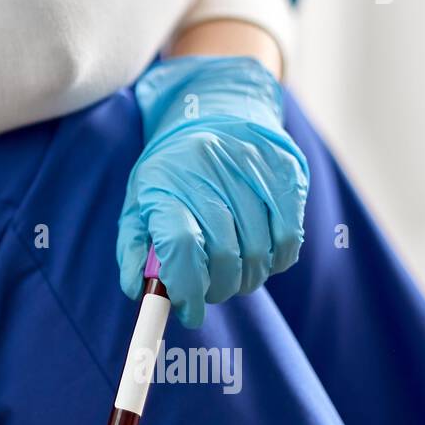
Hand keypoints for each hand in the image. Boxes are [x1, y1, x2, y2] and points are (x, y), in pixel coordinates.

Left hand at [116, 55, 309, 327]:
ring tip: (232, 274)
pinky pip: (289, 240)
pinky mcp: (287, 176)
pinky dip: (275, 260)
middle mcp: (211, 175)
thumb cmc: (172, 169)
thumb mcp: (140, 200)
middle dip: (216, 289)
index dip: (187, 289)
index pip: (182, 247)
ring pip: (259, 254)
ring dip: (246, 279)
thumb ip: (135, 248)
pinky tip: (259, 255)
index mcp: (168, 183)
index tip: (188, 311)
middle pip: (224, 256)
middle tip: (209, 294)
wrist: (216, 113)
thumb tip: (138, 292)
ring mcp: (253, 173)